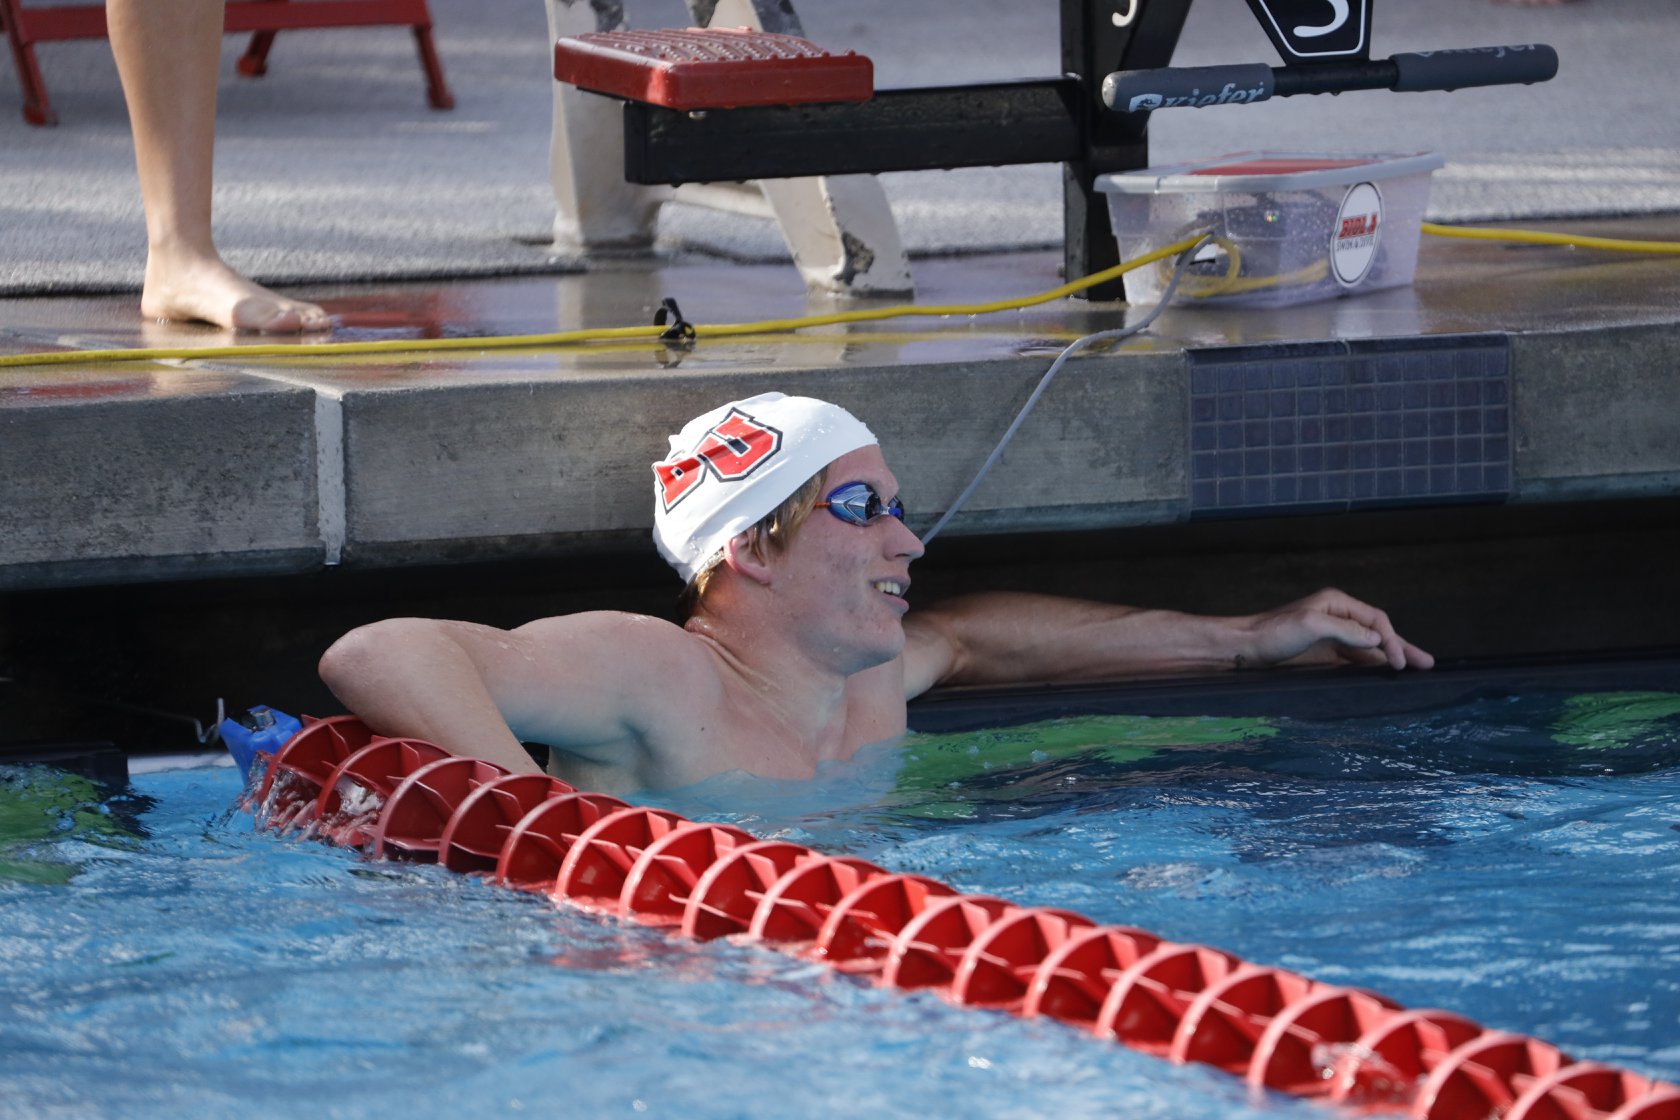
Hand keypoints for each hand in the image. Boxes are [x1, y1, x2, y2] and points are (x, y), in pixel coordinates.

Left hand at [1240, 588, 1433, 670]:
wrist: (1246, 648)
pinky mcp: (1324, 655)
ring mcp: (1332, 638)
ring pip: (1368, 649)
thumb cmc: (1273, 632)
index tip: (1399, 661)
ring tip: (1412, 672)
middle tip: (1426, 664)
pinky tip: (1382, 677)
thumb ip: (1346, 630)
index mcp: (1337, 604)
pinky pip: (1354, 661)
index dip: (1392, 640)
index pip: (1376, 620)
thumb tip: (1377, 638)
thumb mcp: (1311, 625)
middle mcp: (1338, 618)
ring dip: (1388, 660)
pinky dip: (1370, 668)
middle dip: (1402, 648)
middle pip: (1378, 633)